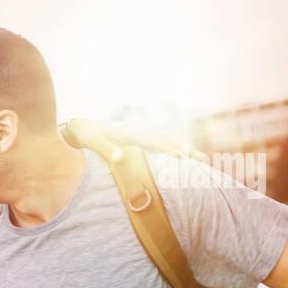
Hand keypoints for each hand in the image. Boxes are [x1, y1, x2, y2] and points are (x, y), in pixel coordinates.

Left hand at [63, 118, 207, 164]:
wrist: (85, 127)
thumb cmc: (89, 136)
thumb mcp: (94, 143)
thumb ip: (106, 150)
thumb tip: (119, 157)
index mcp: (130, 132)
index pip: (152, 141)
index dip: (166, 148)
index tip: (180, 156)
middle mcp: (139, 130)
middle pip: (165, 139)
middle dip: (183, 149)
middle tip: (201, 159)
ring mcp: (142, 133)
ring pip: (167, 140)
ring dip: (184, 148)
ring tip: (202, 159)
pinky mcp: (141, 138)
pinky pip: (161, 143)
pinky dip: (175, 149)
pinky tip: (186, 156)